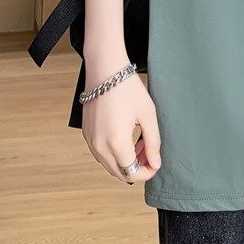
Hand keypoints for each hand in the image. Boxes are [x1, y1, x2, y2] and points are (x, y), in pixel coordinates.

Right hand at [81, 51, 161, 184]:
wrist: (105, 70)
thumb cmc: (128, 89)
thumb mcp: (148, 114)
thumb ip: (153, 142)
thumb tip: (155, 163)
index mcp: (116, 142)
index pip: (132, 173)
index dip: (147, 172)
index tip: (156, 162)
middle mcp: (99, 146)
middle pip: (119, 173)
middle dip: (137, 167)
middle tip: (149, 149)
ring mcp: (90, 141)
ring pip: (109, 165)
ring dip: (126, 160)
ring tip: (140, 140)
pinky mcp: (87, 134)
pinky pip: (101, 154)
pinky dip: (115, 152)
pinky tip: (126, 135)